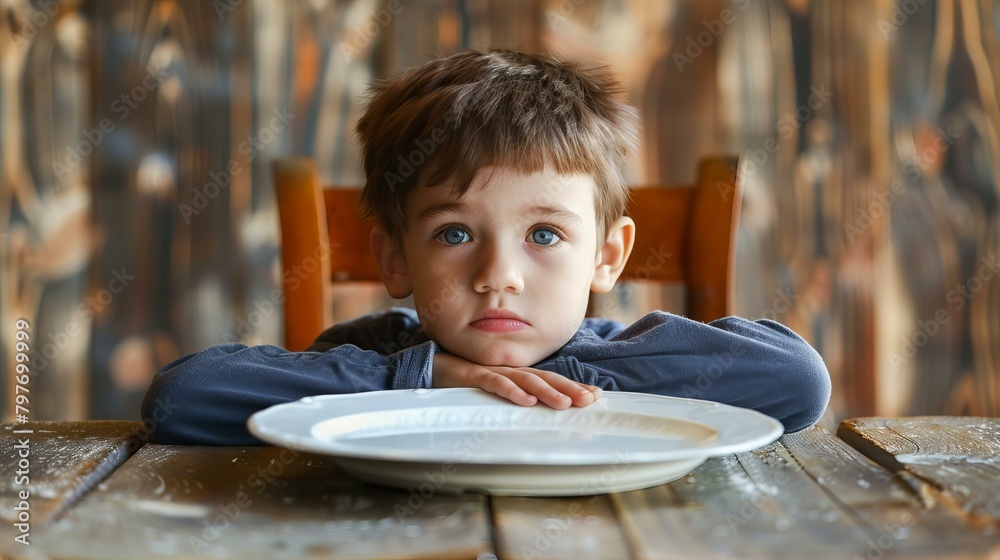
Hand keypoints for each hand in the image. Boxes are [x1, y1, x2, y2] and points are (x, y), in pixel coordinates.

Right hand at [431, 351, 601, 408]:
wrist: (429, 366)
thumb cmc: (464, 377)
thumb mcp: (495, 385)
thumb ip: (516, 391)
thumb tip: (540, 405)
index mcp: (516, 372)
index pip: (550, 378)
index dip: (573, 385)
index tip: (595, 395)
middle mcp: (509, 369)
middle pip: (544, 378)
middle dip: (569, 388)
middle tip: (590, 399)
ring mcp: (491, 370)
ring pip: (524, 380)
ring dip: (546, 392)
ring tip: (565, 403)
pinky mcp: (472, 376)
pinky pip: (494, 383)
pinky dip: (510, 391)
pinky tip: (525, 400)